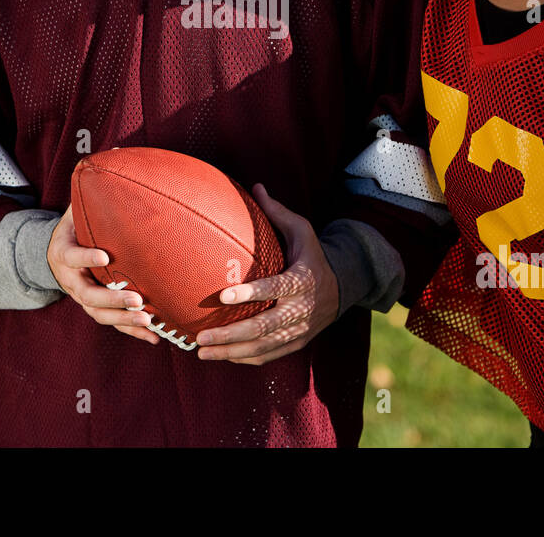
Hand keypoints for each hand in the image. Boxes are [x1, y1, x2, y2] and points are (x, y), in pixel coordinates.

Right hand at [46, 207, 159, 343]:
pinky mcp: (97, 308)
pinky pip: (114, 323)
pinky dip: (134, 332)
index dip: (86, 257)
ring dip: (125, 320)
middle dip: (113, 299)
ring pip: (100, 315)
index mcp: (63, 253)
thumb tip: (107, 165)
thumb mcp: (75, 210)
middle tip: (137, 299)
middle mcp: (71, 280)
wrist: (59, 253)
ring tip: (148, 321)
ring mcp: (83, 298)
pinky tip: (155, 336)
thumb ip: (88, 197)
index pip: (72, 256)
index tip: (104, 255)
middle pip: (89, 296)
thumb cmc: (74, 227)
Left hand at [194, 183, 337, 363]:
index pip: (275, 288)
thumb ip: (278, 213)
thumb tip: (255, 186)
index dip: (250, 294)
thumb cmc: (312, 255)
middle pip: (263, 326)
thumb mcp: (302, 231)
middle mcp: (301, 309)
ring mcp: (298, 330)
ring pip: (262, 346)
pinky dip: (243, 358)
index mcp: (302, 280)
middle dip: (231, 334)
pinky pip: (268, 355)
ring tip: (201, 351)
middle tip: (201, 335)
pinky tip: (220, 356)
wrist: (342, 288)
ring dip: (231, 351)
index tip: (223, 296)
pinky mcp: (295, 343)